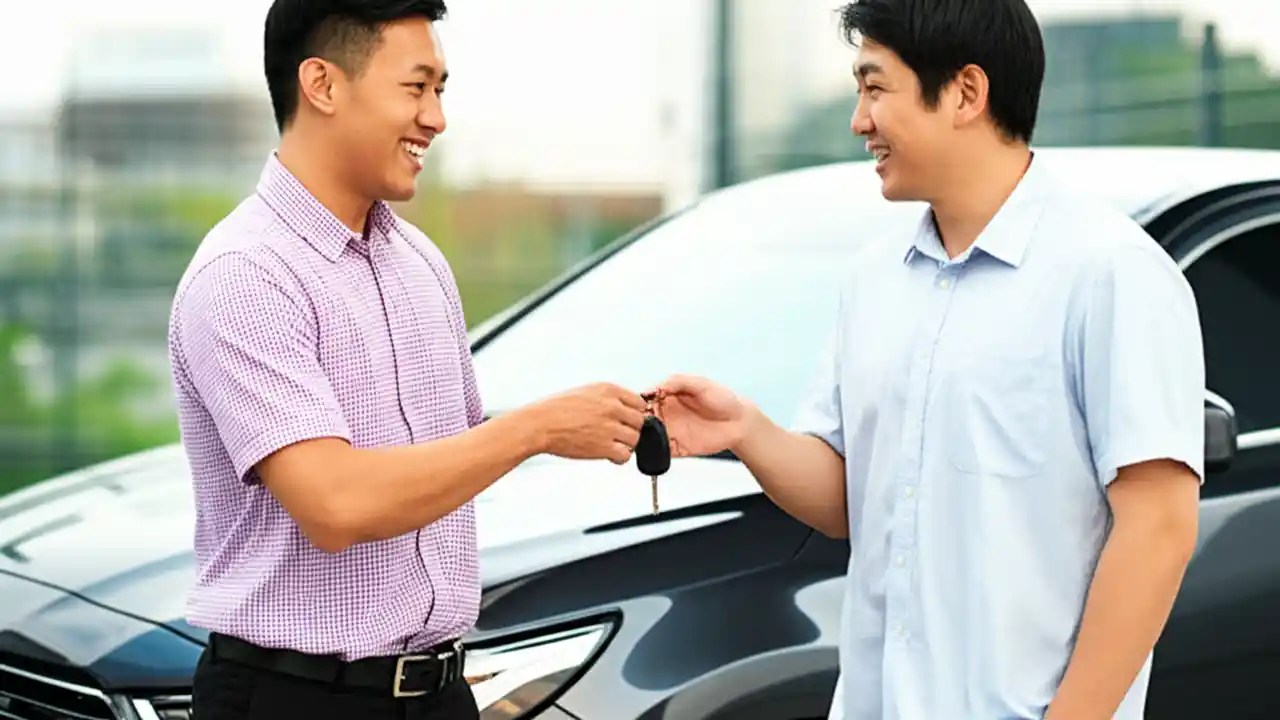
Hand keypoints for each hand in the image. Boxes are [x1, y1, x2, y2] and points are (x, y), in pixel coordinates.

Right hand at [531, 383, 646, 463]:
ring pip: (635, 439)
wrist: (539, 424)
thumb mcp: (585, 392)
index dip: (634, 413)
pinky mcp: (604, 446)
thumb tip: (622, 408)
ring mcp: (609, 427)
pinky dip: (619, 458)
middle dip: (630, 429)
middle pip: (640, 421)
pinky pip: (625, 455)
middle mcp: (612, 406)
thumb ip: (606, 398)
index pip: (639, 402)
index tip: (627, 420)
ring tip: (611, 445)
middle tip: (618, 434)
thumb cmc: (555, 409)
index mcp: (608, 390)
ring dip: (625, 444)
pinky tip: (610, 455)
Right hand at [648, 374, 752, 457]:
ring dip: (640, 437)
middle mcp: (666, 414)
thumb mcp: (700, 383)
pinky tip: (654, 447)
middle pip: (641, 418)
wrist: (740, 422)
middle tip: (638, 421)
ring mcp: (670, 431)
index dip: (638, 402)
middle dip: (636, 420)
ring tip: (642, 435)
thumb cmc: (723, 400)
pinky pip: (660, 451)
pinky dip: (653, 452)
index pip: (644, 399)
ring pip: (646, 436)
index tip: (638, 404)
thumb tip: (655, 387)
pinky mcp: (677, 447)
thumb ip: (677, 382)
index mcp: (668, 397)